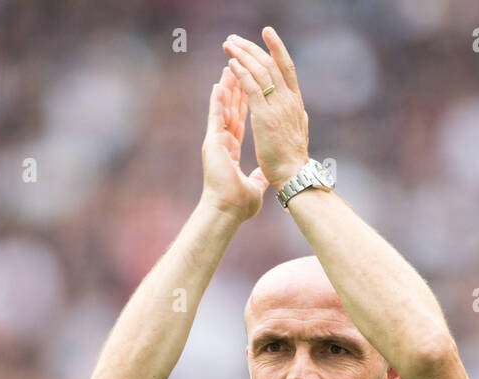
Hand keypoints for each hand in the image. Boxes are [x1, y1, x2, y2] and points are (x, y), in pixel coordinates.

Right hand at [201, 65, 268, 221]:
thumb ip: (258, 178)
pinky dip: (218, 102)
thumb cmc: (238, 205)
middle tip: (238, 67)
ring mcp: (217, 142)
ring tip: (229, 68)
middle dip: (236, 88)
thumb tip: (265, 177)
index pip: (240, 122)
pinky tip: (219, 86)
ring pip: (222, 109)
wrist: (227, 211)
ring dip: (227, 89)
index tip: (248, 87)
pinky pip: (216, 118)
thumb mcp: (254, 187)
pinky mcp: (213, 143)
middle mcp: (223, 143)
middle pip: (231, 109)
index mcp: (231, 151)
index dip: (244, 103)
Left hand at [222, 27, 309, 188]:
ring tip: (228, 45)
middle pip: (270, 64)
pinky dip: (241, 74)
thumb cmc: (294, 161)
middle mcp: (288, 101)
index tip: (267, 33)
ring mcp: (278, 108)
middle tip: (235, 38)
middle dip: (252, 48)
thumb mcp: (299, 133)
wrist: (294, 176)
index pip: (286, 68)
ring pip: (260, 72)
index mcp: (295, 104)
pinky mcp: (265, 117)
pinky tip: (231, 64)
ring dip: (242, 56)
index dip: (277, 48)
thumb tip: (300, 113)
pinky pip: (252, 89)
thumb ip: (297, 119)